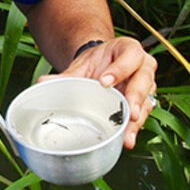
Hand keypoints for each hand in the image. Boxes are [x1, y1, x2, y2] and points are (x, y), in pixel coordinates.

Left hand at [40, 36, 157, 148]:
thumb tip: (43, 83)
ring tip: (127, 136)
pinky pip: (142, 116)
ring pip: (146, 102)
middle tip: (129, 113)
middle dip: (136, 98)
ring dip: (137, 120)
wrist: (102, 67)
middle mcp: (144, 67)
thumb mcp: (83, 65)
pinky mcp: (144, 103)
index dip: (120, 69)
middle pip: (144, 80)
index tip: (104, 82)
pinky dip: (133, 129)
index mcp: (129, 49)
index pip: (130, 56)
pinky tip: (125, 140)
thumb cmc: (96, 63)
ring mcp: (147, 86)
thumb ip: (67, 75)